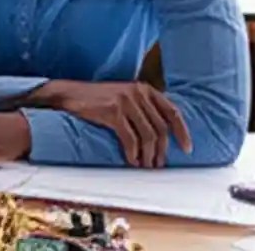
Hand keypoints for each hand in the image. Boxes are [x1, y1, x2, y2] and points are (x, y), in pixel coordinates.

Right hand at [33, 80, 192, 167]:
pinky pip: (130, 138)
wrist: (67, 94)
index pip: (172, 112)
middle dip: (162, 150)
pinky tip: (131, 160)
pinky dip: (133, 152)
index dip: (182, 132)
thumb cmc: (95, 99)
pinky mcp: (112, 112)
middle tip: (158, 164)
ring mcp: (125, 101)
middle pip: (160, 128)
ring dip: (148, 155)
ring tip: (145, 165)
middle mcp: (137, 92)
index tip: (187, 149)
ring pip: (148, 135)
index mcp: (144, 89)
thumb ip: (142, 107)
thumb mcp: (123, 96)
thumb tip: (160, 132)